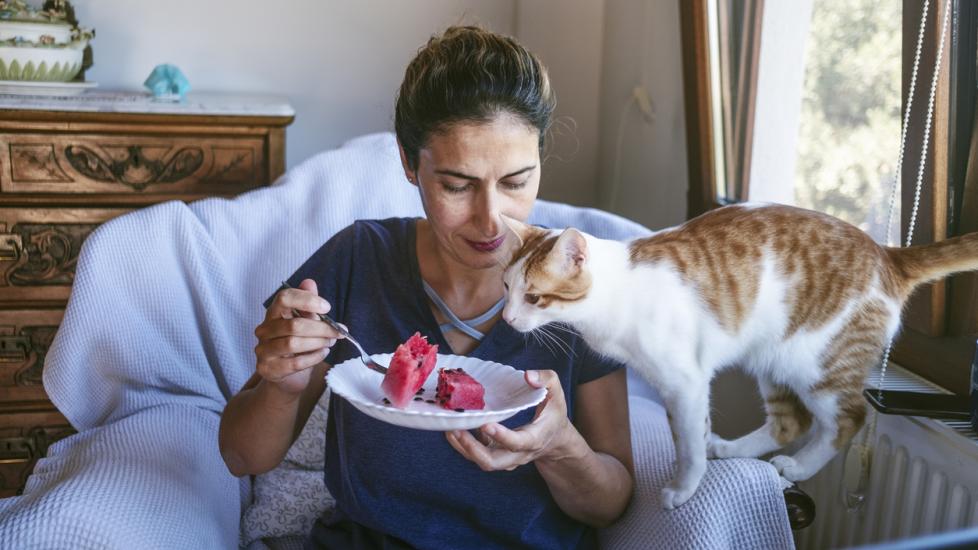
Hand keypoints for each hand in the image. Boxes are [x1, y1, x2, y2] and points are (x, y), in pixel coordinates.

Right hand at [254, 278, 343, 395]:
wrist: (286, 375)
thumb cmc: (298, 345)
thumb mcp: (305, 322)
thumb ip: (308, 305)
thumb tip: (310, 283)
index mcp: (273, 313)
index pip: (284, 298)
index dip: (306, 300)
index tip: (327, 307)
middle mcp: (264, 330)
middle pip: (294, 324)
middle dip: (321, 328)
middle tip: (338, 332)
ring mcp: (263, 350)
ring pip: (293, 343)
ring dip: (318, 343)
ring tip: (330, 342)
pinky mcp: (267, 369)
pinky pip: (295, 363)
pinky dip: (313, 357)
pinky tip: (323, 353)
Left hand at [445, 370, 582, 470]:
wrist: (554, 440)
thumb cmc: (553, 414)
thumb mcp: (557, 394)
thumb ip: (547, 380)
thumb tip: (528, 375)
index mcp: (535, 438)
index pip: (518, 443)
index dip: (501, 436)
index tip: (486, 423)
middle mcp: (519, 453)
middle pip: (494, 462)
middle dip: (473, 450)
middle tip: (457, 430)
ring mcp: (507, 458)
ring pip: (483, 462)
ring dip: (464, 448)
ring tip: (449, 429)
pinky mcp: (497, 454)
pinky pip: (478, 455)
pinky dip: (464, 445)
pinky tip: (454, 428)